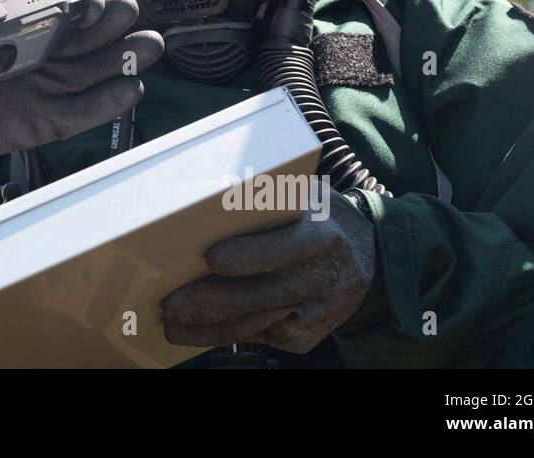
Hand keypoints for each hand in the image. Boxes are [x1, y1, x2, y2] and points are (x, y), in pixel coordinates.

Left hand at [0, 0, 164, 168]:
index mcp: (39, 23)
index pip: (71, 9)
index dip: (84, 4)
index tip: (86, 2)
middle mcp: (55, 53)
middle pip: (95, 37)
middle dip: (115, 24)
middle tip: (127, 12)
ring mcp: (56, 86)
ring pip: (99, 71)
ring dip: (126, 58)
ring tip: (149, 46)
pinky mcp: (50, 120)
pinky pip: (83, 112)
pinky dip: (107, 103)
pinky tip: (131, 89)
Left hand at [161, 188, 376, 354]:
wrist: (363, 251)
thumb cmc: (313, 215)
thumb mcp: (301, 197)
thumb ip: (264, 202)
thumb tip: (201, 202)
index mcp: (322, 236)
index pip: (285, 248)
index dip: (249, 256)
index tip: (211, 259)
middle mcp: (324, 278)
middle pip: (260, 296)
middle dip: (209, 302)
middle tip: (170, 304)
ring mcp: (317, 312)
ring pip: (254, 324)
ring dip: (208, 328)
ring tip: (172, 324)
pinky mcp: (307, 336)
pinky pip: (260, 335)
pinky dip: (226, 333)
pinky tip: (198, 330)